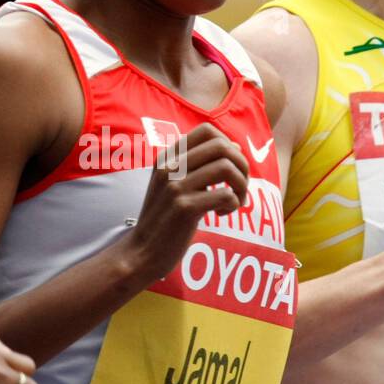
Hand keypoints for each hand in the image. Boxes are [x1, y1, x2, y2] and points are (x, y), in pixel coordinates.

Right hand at [121, 124, 249, 280]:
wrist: (141, 252)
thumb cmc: (165, 218)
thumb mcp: (172, 184)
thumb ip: (197, 165)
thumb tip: (236, 146)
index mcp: (167, 157)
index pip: (207, 131)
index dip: (228, 145)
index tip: (229, 168)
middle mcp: (170, 167)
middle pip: (222, 146)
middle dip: (241, 166)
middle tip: (238, 186)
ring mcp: (176, 187)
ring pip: (227, 168)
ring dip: (241, 186)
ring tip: (235, 201)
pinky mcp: (185, 208)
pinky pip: (226, 195)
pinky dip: (233, 204)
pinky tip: (222, 214)